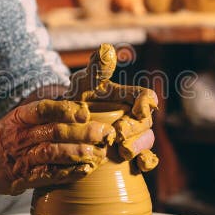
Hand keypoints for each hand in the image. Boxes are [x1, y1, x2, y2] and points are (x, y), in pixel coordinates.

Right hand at [0, 99, 114, 194]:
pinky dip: (68, 173)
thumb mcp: (18, 118)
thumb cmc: (6, 136)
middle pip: (53, 131)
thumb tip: (80, 104)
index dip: (65, 110)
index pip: (42, 109)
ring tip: (97, 153)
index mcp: (20, 117)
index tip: (85, 112)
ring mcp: (20, 157)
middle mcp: (20, 136)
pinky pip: (48, 175)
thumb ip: (44, 113)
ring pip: (51, 153)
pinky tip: (84, 170)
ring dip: (77, 152)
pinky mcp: (22, 178)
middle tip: (104, 133)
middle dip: (82, 132)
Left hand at [66, 44, 159, 171]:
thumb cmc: (79, 99)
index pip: (146, 96)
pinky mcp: (132, 155)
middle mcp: (136, 116)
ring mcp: (135, 136)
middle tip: (120, 132)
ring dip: (139, 146)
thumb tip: (106, 48)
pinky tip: (139, 166)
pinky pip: (146, 159)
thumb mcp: (84, 83)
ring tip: (123, 150)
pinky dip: (145, 163)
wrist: (68, 125)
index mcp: (130, 97)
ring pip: (146, 141)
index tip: (140, 108)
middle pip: (146, 122)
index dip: (146, 101)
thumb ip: (96, 68)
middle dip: (136, 127)